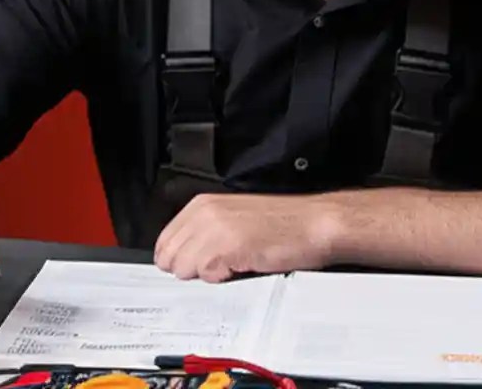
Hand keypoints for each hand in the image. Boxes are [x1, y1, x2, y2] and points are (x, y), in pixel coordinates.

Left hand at [153, 193, 335, 281]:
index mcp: (202, 204)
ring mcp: (215, 228)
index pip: (165, 242)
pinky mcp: (229, 246)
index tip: (196, 266)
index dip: (180, 260)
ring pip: (184, 269)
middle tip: (219, 266)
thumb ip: (204, 233)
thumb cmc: (283, 224)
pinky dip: (223, 278)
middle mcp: (204, 212)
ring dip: (206, 274)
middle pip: (169, 258)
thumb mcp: (233, 219)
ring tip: (233, 264)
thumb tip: (181, 259)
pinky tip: (243, 265)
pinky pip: (206, 275)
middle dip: (190, 269)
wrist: (316, 224)